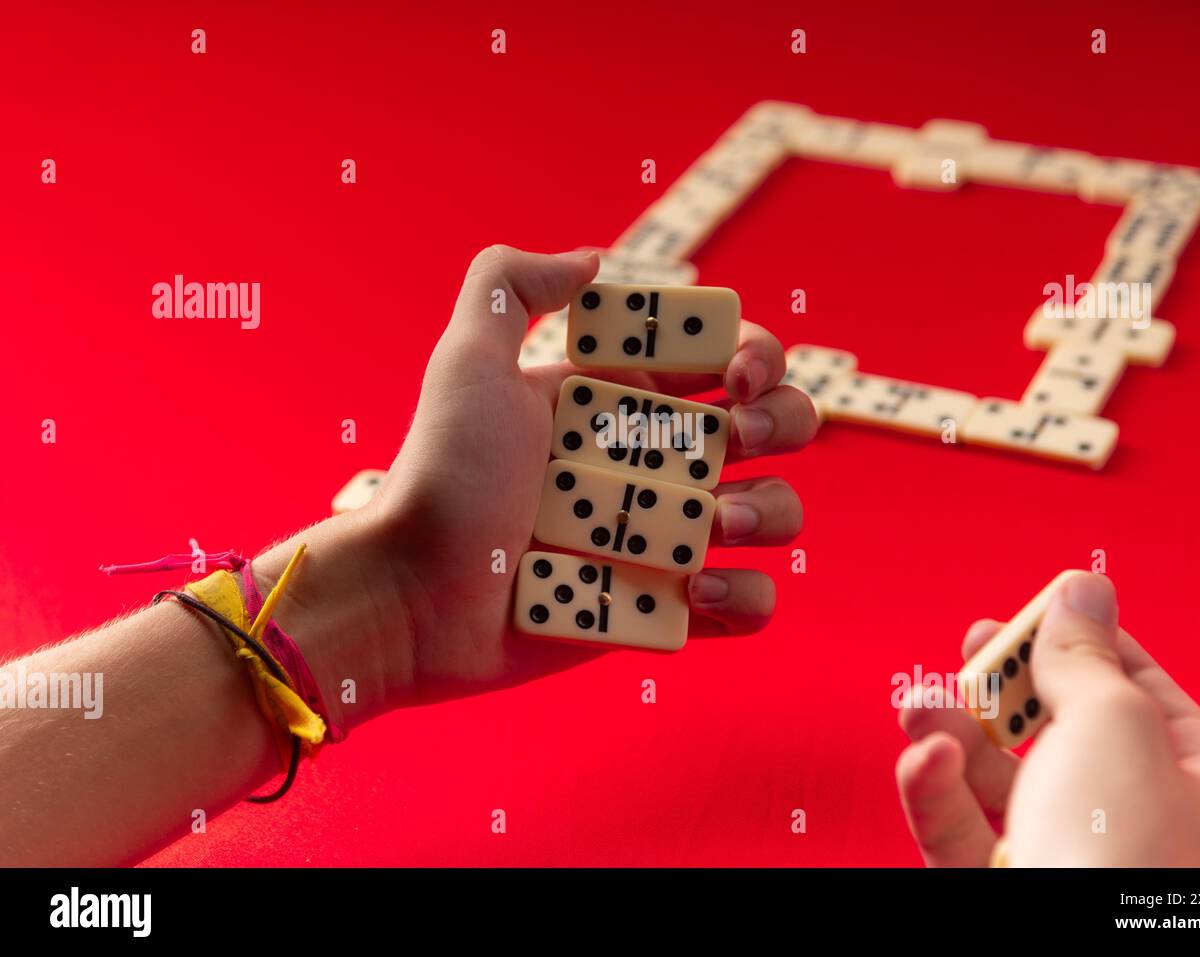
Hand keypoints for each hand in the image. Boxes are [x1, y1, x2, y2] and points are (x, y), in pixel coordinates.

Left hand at [354, 246, 816, 704]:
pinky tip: (700, 588)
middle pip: (776, 426)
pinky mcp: (666, 610)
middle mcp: (656, 464)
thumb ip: (512, 283)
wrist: (413, 594)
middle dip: (782, 421)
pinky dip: (748, 596)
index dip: (755, 355)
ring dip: (770, 511)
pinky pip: (751, 604)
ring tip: (717, 524)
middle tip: (737, 438)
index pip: (728, 359)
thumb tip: (592, 259)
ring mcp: (666, 539)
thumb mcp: (467, 360)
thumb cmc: (439, 476)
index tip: (734, 376)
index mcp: (624, 401)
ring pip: (777, 512)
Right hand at [895, 573, 1199, 865]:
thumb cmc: (1118, 864)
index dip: (1094, 645)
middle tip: (975, 645)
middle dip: (1006, 685)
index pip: (1149, 697)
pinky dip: (935, 788)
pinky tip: (923, 758)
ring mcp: (1068, 862)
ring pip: (998, 778)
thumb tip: (1081, 590)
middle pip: (1062, 731)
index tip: (1045, 611)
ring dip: (951, 733)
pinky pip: (963, 826)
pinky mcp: (1004, 884)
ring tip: (921, 704)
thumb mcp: (1109, 724)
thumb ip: (1084, 654)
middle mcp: (1140, 830)